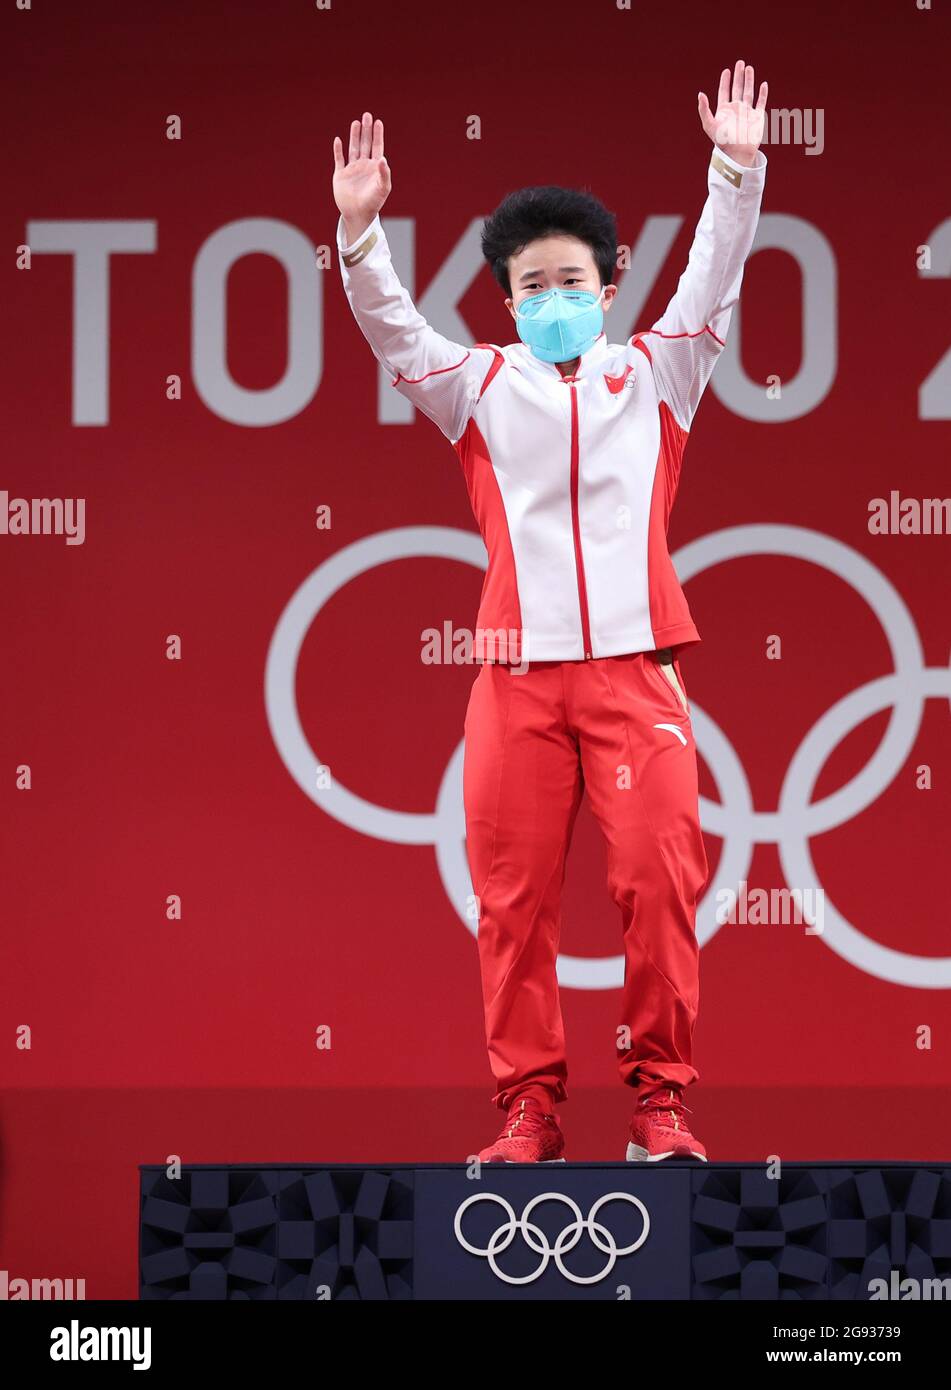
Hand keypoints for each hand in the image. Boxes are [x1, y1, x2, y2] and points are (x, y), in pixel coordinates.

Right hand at [332, 111, 391, 243]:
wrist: (358, 215)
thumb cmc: (373, 203)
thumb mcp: (383, 188)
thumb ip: (384, 173)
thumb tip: (383, 158)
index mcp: (374, 168)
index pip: (377, 147)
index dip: (377, 135)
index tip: (378, 122)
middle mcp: (363, 166)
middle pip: (365, 144)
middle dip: (366, 130)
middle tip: (367, 115)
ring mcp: (352, 170)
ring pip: (353, 149)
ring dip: (354, 136)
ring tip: (356, 122)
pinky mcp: (340, 175)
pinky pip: (339, 160)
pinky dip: (338, 150)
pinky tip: (338, 140)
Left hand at [698, 60, 766, 167]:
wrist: (737, 153)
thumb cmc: (722, 141)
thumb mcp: (709, 125)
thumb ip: (704, 110)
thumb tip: (700, 94)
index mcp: (724, 111)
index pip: (724, 92)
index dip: (724, 81)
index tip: (726, 71)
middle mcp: (736, 109)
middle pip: (737, 88)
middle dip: (738, 76)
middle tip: (740, 63)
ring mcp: (747, 112)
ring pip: (748, 92)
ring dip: (749, 80)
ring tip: (749, 68)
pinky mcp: (758, 117)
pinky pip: (761, 102)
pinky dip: (763, 93)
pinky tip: (763, 84)